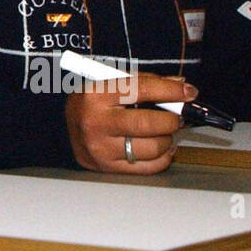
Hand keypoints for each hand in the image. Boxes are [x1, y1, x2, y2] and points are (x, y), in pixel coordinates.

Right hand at [65, 71, 191, 174]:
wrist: (61, 128)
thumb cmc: (92, 103)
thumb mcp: (110, 84)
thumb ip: (145, 82)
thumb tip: (181, 85)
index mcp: (95, 95)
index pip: (142, 89)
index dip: (170, 90)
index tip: (188, 91)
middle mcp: (96, 122)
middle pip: (149, 123)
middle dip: (172, 118)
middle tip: (177, 116)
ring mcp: (101, 148)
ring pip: (152, 148)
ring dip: (168, 139)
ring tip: (165, 132)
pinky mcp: (108, 168)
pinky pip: (149, 167)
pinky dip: (163, 157)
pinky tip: (161, 148)